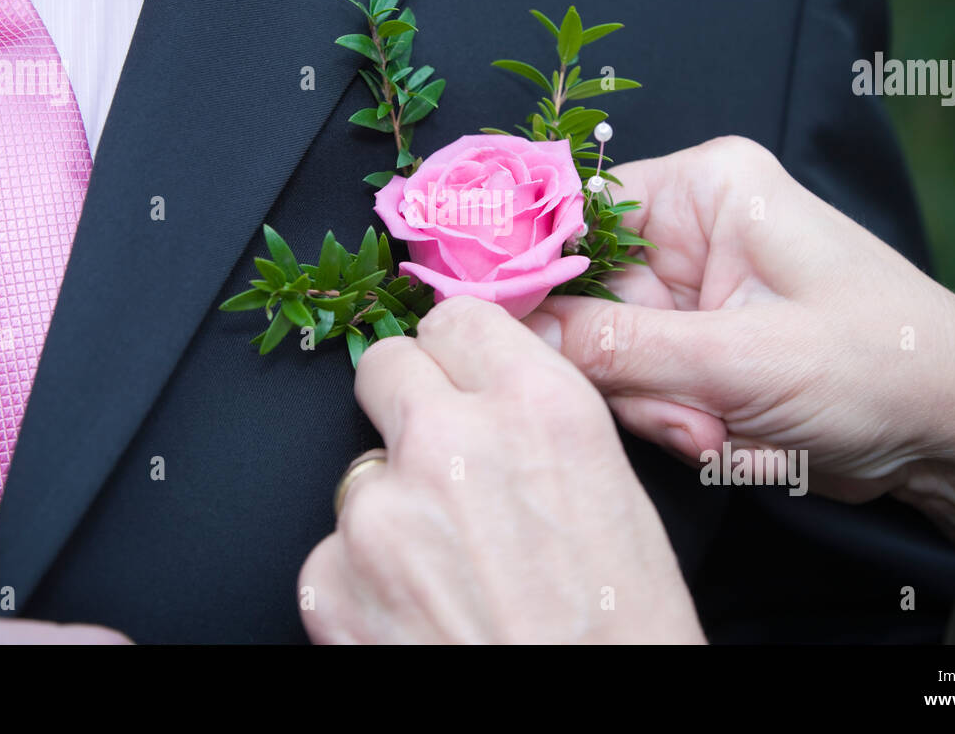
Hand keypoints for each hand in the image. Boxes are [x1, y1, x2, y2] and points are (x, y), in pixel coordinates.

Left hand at [298, 296, 703, 643]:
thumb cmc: (624, 635)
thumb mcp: (610, 493)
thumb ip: (536, 422)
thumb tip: (484, 390)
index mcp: (540, 409)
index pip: (460, 318)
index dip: (458, 352)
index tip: (457, 373)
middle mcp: (451, 443)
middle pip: (386, 364)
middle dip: (407, 401)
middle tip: (439, 455)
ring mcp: (380, 514)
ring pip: (361, 468)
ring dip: (391, 504)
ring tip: (448, 570)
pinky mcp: (330, 582)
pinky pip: (332, 549)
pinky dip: (362, 577)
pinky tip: (418, 615)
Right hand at [525, 136, 954, 638]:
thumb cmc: (880, 364)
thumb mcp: (737, 357)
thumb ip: (613, 346)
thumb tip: (508, 329)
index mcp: (703, 190)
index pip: (572, 211)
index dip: (529, 268)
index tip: (496, 322)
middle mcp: (689, 233)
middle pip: (584, 296)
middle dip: (623, 370)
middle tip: (686, 413)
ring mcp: (692, 296)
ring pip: (609, 354)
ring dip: (660, 406)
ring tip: (726, 428)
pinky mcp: (698, 348)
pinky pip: (642, 387)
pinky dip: (679, 422)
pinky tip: (737, 435)